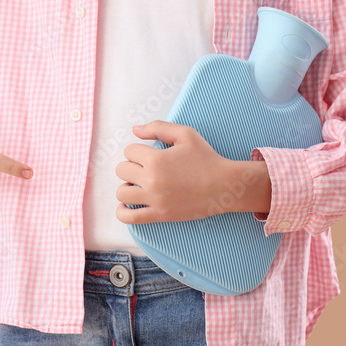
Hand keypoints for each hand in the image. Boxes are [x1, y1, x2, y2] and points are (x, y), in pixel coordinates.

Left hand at [114, 120, 237, 223]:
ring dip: (126, 187)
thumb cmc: (206, 158)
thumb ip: (158, 127)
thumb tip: (135, 130)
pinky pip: (129, 218)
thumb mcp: (186, 134)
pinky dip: (122, 212)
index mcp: (156, 159)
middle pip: (122, 170)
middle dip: (131, 166)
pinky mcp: (159, 215)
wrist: (224, 186)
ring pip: (121, 193)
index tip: (150, 154)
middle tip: (145, 168)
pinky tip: (126, 205)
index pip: (129, 151)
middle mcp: (151, 180)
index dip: (138, 150)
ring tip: (138, 185)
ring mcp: (154, 199)